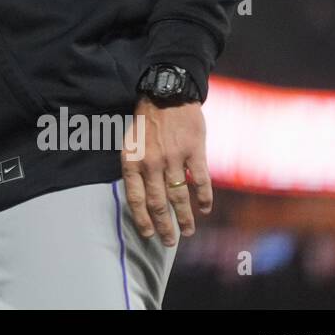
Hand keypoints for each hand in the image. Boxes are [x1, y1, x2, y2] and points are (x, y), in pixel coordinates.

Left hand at [121, 96, 212, 246]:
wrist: (167, 93)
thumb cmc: (147, 120)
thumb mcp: (130, 142)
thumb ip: (135, 167)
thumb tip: (140, 196)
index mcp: (132, 160)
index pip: (135, 199)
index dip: (142, 220)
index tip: (148, 235)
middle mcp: (151, 163)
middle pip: (157, 204)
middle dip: (164, 226)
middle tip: (170, 241)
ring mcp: (173, 158)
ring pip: (179, 197)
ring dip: (185, 218)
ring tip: (188, 231)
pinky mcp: (194, 152)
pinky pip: (199, 181)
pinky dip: (203, 198)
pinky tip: (205, 209)